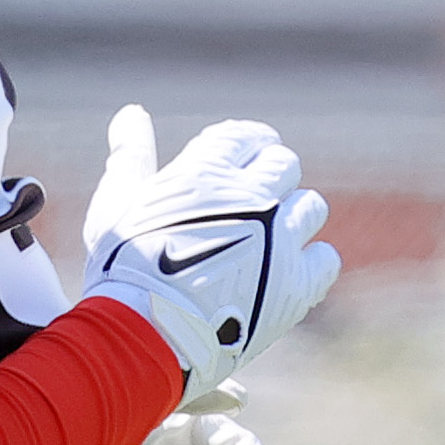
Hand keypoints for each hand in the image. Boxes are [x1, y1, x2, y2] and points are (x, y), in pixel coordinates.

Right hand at [81, 105, 339, 400]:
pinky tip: (290, 269)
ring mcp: (279, 240)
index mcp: (207, 171)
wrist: (147, 332)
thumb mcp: (117, 201)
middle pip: (283, 165)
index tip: (247, 151)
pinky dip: (313, 261)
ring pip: (311, 207)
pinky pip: (326, 260)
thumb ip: (130, 155)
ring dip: (295, 213)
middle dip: (271, 173)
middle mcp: (252, 197)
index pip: (244, 136)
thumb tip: (133, 113)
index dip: (247, 142)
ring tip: (274, 233)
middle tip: (258, 196)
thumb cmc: (124, 266)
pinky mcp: (296, 285)